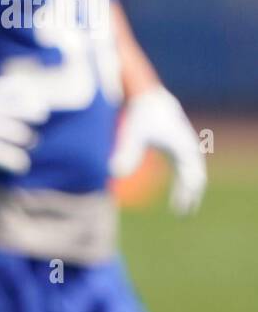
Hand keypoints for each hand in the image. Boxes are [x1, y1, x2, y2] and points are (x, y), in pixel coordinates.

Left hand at [110, 86, 205, 214]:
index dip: (186, 196)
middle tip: (184, 215)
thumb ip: (126, 153)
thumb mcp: (132, 135)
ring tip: (181, 207)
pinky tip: (178, 191)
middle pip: (197, 178)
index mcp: (182, 149)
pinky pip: (187, 167)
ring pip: (193, 173)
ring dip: (189, 190)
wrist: (149, 96)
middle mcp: (189, 148)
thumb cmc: (140, 115)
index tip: (180, 211)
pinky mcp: (180, 145)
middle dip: (191, 196)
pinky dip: (185, 181)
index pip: (190, 178)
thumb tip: (113, 173)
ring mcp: (187, 146)